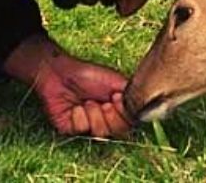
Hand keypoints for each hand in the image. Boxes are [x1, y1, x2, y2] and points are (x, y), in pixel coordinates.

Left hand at [4, 33, 133, 137]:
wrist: (63, 74)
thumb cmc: (90, 75)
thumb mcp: (118, 83)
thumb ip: (133, 97)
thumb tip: (142, 110)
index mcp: (119, 110)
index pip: (130, 123)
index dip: (126, 114)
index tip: (119, 99)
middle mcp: (106, 120)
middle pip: (118, 131)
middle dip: (112, 115)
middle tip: (105, 102)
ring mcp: (89, 126)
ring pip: (101, 132)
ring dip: (95, 114)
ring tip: (88, 102)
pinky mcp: (72, 129)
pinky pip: (82, 128)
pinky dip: (79, 115)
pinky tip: (75, 107)